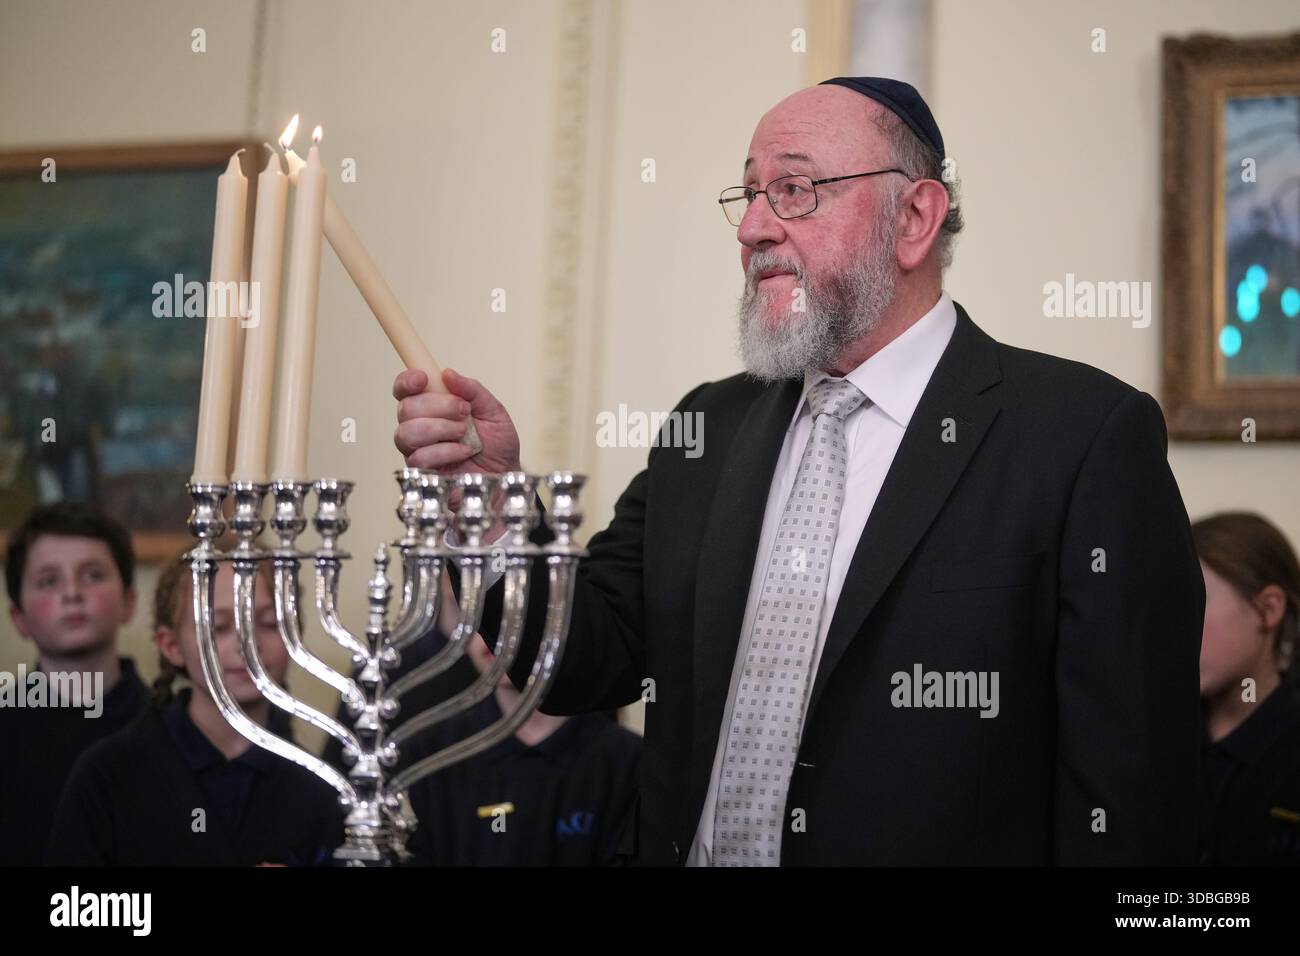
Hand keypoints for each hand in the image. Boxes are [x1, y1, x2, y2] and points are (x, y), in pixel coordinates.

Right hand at [393, 368, 521, 475]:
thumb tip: (447, 373)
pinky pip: (419, 457)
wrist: (505, 474)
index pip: (404, 390)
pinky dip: (446, 451)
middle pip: (405, 408)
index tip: (423, 378)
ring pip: (406, 433)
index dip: (407, 381)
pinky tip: (464, 451)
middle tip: (463, 411)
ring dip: (439, 428)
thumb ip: (472, 390)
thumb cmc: (497, 444)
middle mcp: (419, 426)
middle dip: (438, 406)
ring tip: (463, 432)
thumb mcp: (493, 410)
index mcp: (432, 407)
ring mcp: (418, 450)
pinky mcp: (423, 472)